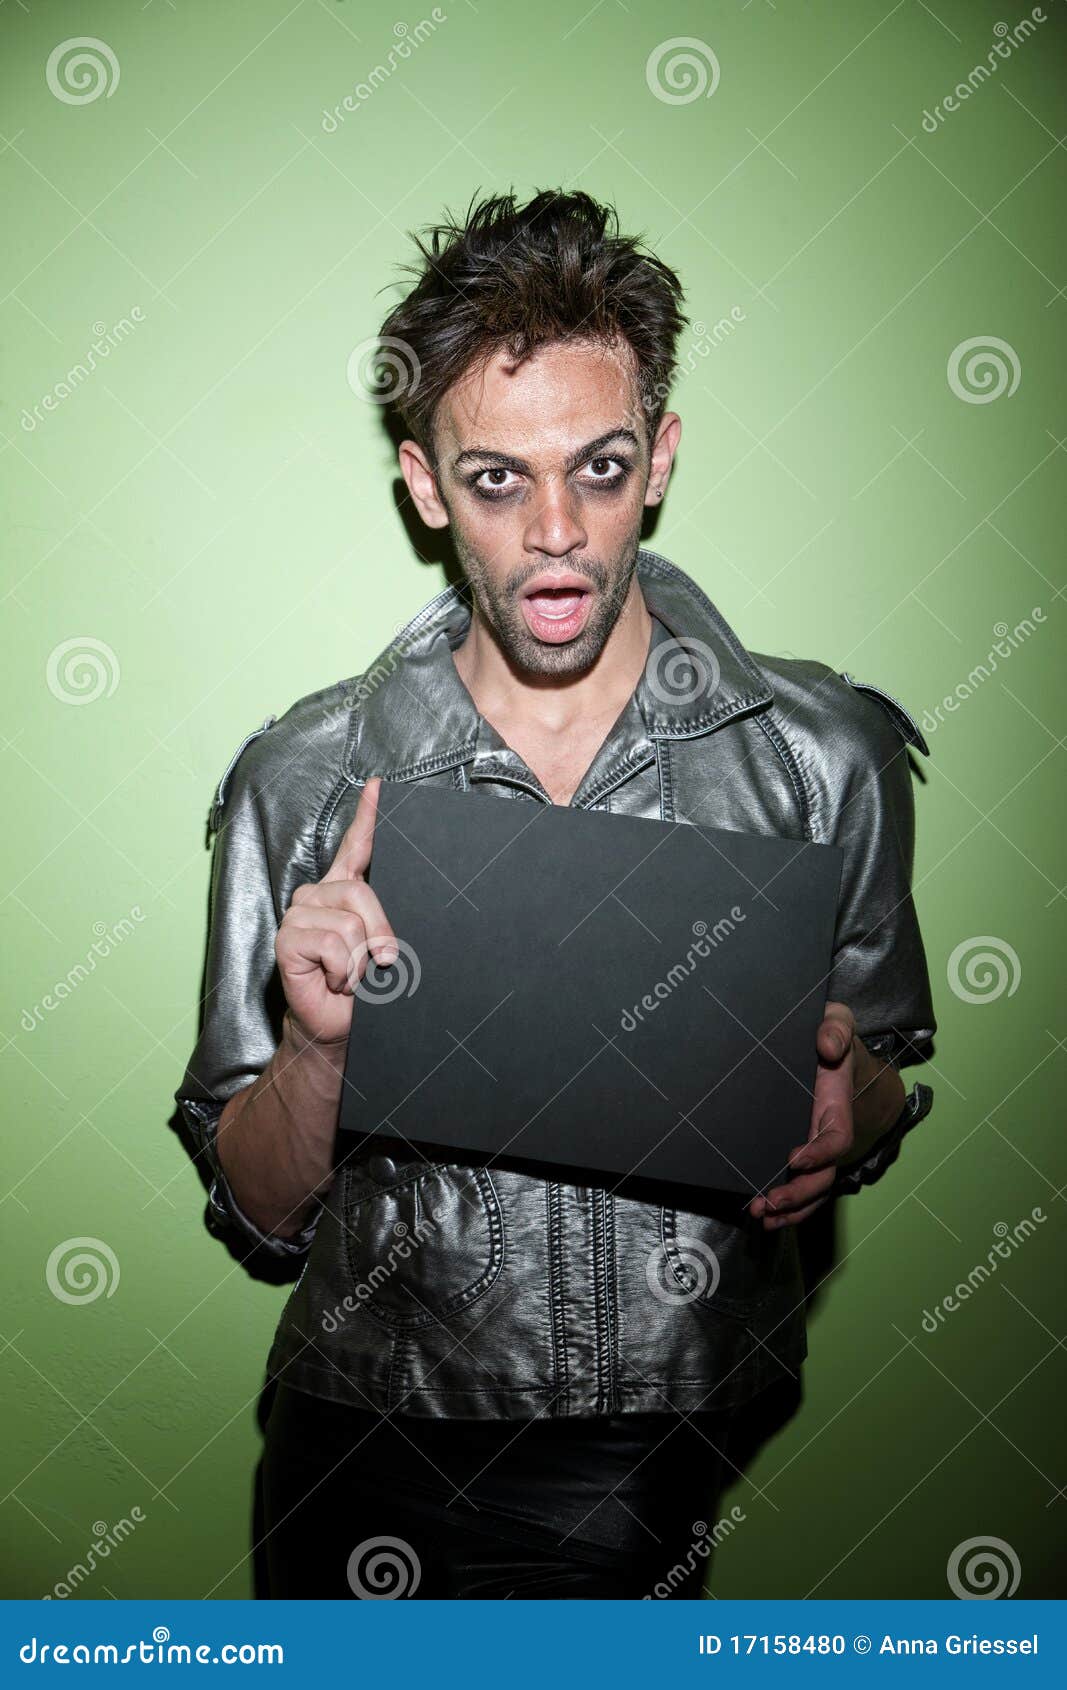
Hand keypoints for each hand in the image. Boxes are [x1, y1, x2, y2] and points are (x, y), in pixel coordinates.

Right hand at [275, 776, 397, 1045]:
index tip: (381, 787)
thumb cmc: (366, 989)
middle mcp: (318, 895)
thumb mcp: (384, 948)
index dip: (368, 815)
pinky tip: (335, 981)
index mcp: (343, 891)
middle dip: (381, 933)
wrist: (340, 1028)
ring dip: (362, 961)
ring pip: (349, 923)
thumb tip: (397, 919)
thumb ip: (388, 920)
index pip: (356, 846)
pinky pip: (333, 944)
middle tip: (381, 962)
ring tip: (353, 975)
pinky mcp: (288, 938)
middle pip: (361, 892)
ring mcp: (299, 914)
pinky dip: (344, 971)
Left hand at [748, 1001, 858, 1229]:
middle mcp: (828, 1132)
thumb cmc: (834, 1036)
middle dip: (799, 1193)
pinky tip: (765, 1217)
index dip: (820, 1153)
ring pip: (813, 1190)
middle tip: (769, 1202)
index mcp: (837, 1105)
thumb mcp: (838, 1020)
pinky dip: (787, 1208)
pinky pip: (801, 1187)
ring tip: (762, 1216)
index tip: (794, 1159)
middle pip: (825, 1175)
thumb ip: (836, 1028)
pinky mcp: (802, 1152)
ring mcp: (817, 1146)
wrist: (836, 1052)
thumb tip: (827, 1046)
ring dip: (790, 1209)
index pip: (837, 1138)